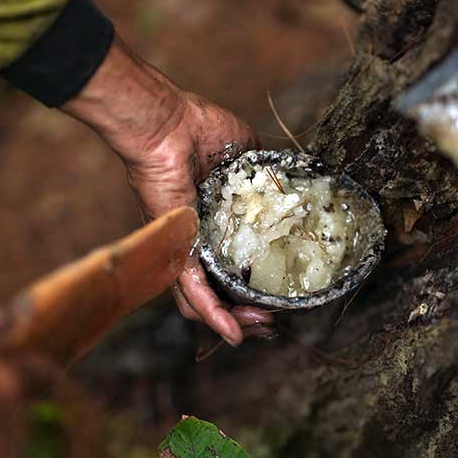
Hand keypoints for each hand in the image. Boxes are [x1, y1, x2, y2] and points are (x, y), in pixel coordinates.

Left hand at [62, 36, 273, 345]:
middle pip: (214, 293)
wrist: (169, 124)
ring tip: (256, 328)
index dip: (250, 286)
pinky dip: (214, 313)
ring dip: (231, 321)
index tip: (274, 298)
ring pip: (201, 302)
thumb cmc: (199, 129)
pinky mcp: (176, 249)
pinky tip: (234, 332)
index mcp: (210, 221)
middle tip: (267, 322)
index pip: (228, 266)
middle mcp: (193, 241)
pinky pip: (193, 290)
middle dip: (243, 315)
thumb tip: (288, 180)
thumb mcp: (245, 154)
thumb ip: (265, 173)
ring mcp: (182, 248)